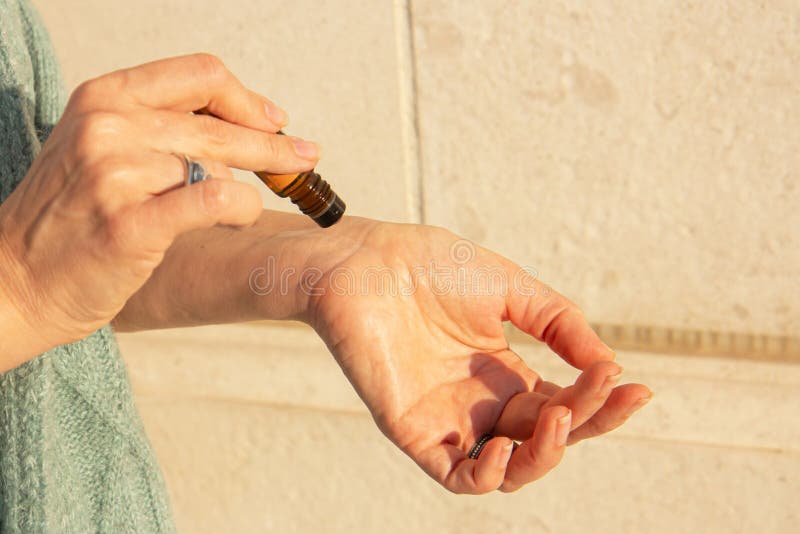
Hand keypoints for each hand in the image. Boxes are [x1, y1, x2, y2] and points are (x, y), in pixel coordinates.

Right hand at [0, 54, 319, 371]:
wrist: (17, 279)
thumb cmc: (71, 217)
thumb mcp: (104, 148)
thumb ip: (164, 128)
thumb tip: (247, 123)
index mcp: (105, 97)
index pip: (200, 74)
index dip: (247, 99)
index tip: (274, 121)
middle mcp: (108, 126)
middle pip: (220, 122)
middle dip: (274, 144)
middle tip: (307, 157)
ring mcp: (115, 175)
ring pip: (221, 165)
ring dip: (247, 188)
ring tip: (241, 207)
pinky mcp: (130, 225)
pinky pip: (216, 200)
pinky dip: (241, 208)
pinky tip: (240, 216)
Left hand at [304, 219, 651, 492]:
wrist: (366, 259)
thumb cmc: (431, 266)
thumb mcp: (511, 289)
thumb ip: (559, 324)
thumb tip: (610, 366)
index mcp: (505, 372)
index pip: (565, 404)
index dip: (601, 403)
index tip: (633, 385)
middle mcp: (482, 402)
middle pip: (547, 438)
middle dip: (585, 422)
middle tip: (605, 393)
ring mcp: (450, 418)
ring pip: (509, 468)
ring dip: (544, 455)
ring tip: (559, 418)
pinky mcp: (414, 429)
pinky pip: (455, 474)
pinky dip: (486, 476)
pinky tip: (504, 449)